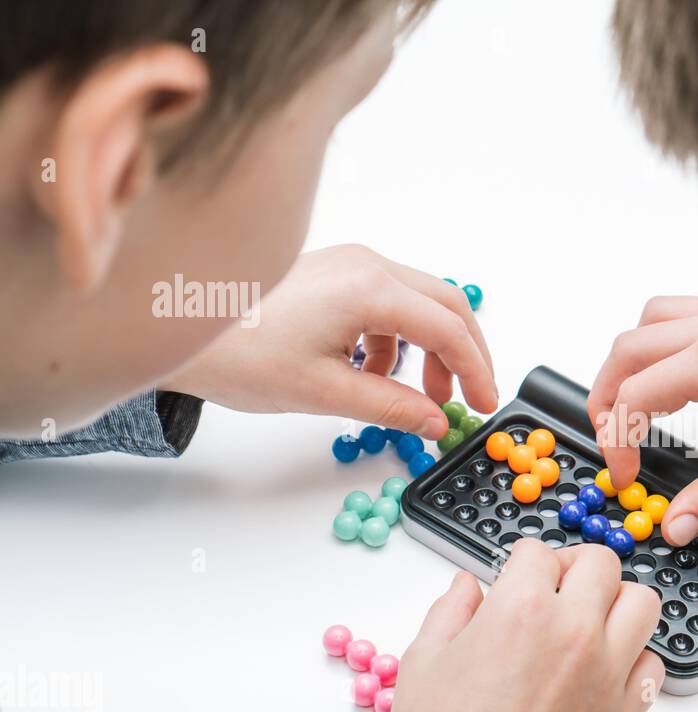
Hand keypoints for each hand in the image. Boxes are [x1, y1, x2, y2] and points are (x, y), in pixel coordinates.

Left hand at [161, 245, 496, 438]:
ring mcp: (351, 264)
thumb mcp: (324, 392)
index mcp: (369, 287)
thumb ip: (392, 407)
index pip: (448, 329)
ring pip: (420, 303)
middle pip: (447, 305)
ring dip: (430, 349)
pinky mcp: (335, 273)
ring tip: (415, 396)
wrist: (174, 327)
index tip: (483, 404)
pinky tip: (374, 373)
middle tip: (468, 397)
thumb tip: (434, 421)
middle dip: (464, 354)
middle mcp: (366, 264)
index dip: (475, 370)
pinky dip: (398, 340)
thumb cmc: (237, 353)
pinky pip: (389, 303)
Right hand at [385, 541, 664, 711]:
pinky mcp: (626, 710)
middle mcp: (574, 630)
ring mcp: (607, 670)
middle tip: (556, 586)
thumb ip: (449, 611)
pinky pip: (653, 663)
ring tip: (591, 618)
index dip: (521, 563)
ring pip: (642, 603)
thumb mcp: (423, 662)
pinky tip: (605, 665)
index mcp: (522, 608)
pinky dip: (635, 657)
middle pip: (600, 562)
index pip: (537, 552)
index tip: (513, 578)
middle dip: (575, 566)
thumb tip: (465, 586)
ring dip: (618, 602)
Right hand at [588, 288, 697, 546]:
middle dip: (606, 397)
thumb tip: (678, 524)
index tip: (625, 472)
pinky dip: (659, 339)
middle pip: (626, 352)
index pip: (634, 398)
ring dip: (629, 361)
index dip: (617, 441)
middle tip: (611, 440)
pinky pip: (678, 309)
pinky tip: (675, 369)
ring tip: (633, 403)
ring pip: (647, 322)